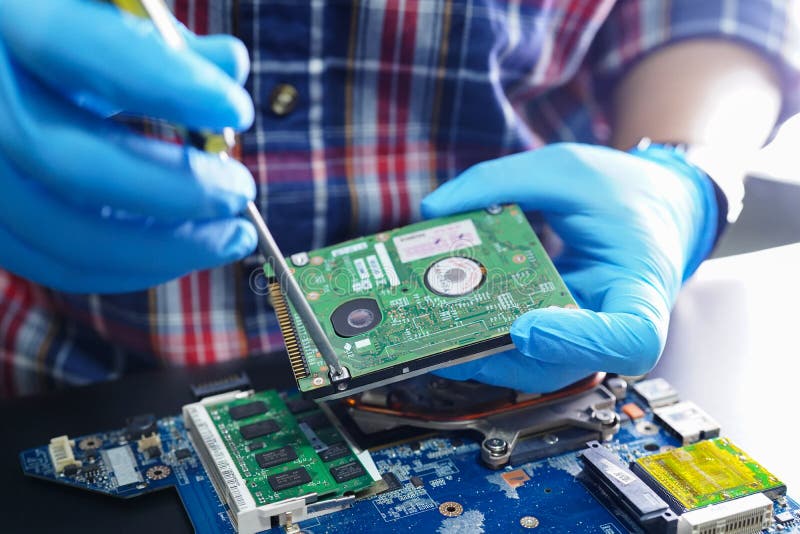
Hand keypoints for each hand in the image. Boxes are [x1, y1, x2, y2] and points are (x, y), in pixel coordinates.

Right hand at [0, 0, 256, 292]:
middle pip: (67, 162)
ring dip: (165, 246)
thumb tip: (231, 65)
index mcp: (10, 20)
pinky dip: (134, 267)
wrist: (10, 76)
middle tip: (241, 191)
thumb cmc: (70, 37)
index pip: (73, 46)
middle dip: (173, 190)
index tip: (236, 109)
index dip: (162, 83)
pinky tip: (187, 249)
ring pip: (62, 232)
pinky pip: (57, 264)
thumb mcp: (107, 15)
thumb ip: (164, 41)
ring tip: (231, 234)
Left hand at [421, 142, 717, 391]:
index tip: (526, 326)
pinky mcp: (557, 332)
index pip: (629, 339)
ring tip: (429, 330)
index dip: (577, 342)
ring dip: (480, 353)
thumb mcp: (566, 170)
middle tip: (443, 337)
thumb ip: (501, 182)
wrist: (654, 207)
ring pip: (533, 366)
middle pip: (563, 366)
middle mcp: (613, 325)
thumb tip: (435, 209)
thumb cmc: (624, 192)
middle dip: (498, 355)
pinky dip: (483, 335)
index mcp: (641, 286)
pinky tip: (446, 314)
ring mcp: (583, 335)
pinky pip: (521, 347)